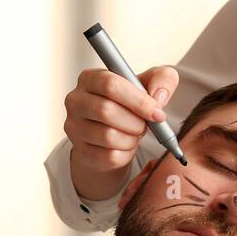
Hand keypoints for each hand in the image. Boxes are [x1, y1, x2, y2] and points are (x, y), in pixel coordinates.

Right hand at [63, 64, 178, 174]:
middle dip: (135, 122)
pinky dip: (126, 153)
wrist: (115, 132)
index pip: (110, 85)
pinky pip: (109, 156)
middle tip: (145, 125)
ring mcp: (74, 127)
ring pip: (107, 136)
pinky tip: (126, 145)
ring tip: (134, 133)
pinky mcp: (81, 151)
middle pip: (106, 111)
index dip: (138, 100)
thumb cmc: (130, 104)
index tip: (157, 112)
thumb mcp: (150, 83)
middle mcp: (76, 101)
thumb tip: (158, 96)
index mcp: (90, 78)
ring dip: (131, 138)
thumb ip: (162, 78)